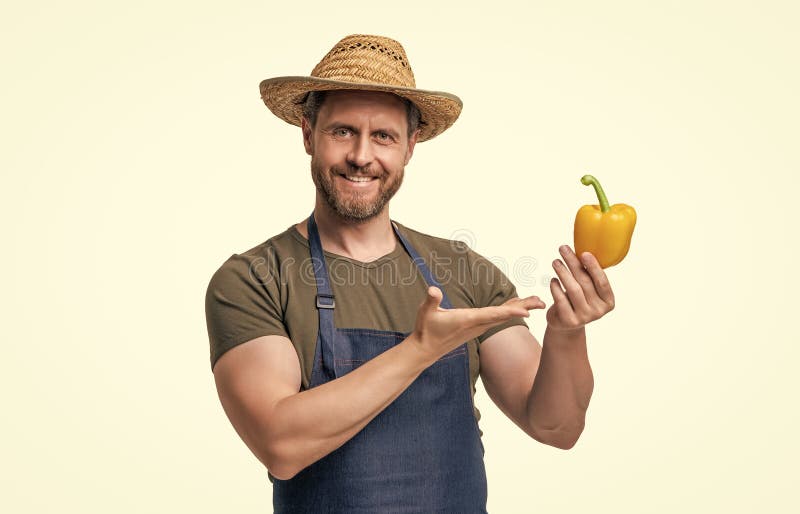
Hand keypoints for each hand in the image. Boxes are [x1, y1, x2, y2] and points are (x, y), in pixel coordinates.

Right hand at [411, 286, 544, 362]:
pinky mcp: (476, 327)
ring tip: (536, 301)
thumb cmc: (425, 330)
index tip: (527, 312)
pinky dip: (509, 311)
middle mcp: (477, 325)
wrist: (425, 350)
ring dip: (519, 308)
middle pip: (504, 315)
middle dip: (523, 308)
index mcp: (468, 320)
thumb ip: (431, 301)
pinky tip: (516, 306)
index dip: (510, 313)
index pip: (493, 315)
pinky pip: (497, 317)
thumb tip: (433, 290)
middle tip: (542, 302)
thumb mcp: (426, 313)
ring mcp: (477, 327)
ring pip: (503, 316)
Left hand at [546, 245, 615, 333]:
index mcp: (608, 302)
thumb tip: (581, 250)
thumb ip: (588, 275)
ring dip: (563, 272)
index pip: (602, 282)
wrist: (566, 324)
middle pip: (585, 282)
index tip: (584, 253)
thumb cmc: (578, 300)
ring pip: (573, 290)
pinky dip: (555, 287)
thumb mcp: (587, 290)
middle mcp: (599, 311)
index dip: (593, 267)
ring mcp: (585, 318)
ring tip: (555, 261)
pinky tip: (553, 280)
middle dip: (573, 263)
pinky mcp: (569, 321)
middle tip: (563, 249)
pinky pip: (561, 299)